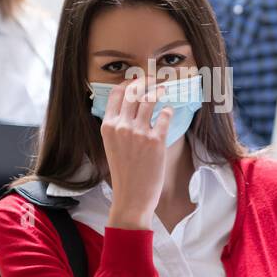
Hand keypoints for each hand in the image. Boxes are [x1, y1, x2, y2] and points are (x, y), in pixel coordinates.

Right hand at [101, 76, 171, 230]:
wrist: (131, 197)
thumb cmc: (123, 173)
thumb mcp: (111, 146)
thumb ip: (117, 126)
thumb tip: (127, 107)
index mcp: (107, 127)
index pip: (116, 94)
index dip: (128, 83)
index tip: (137, 79)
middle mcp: (121, 127)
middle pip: (134, 92)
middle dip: (145, 81)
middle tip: (154, 78)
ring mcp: (139, 133)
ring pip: (150, 100)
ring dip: (158, 91)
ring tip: (164, 89)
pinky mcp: (156, 141)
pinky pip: (165, 116)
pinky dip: (168, 110)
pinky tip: (168, 110)